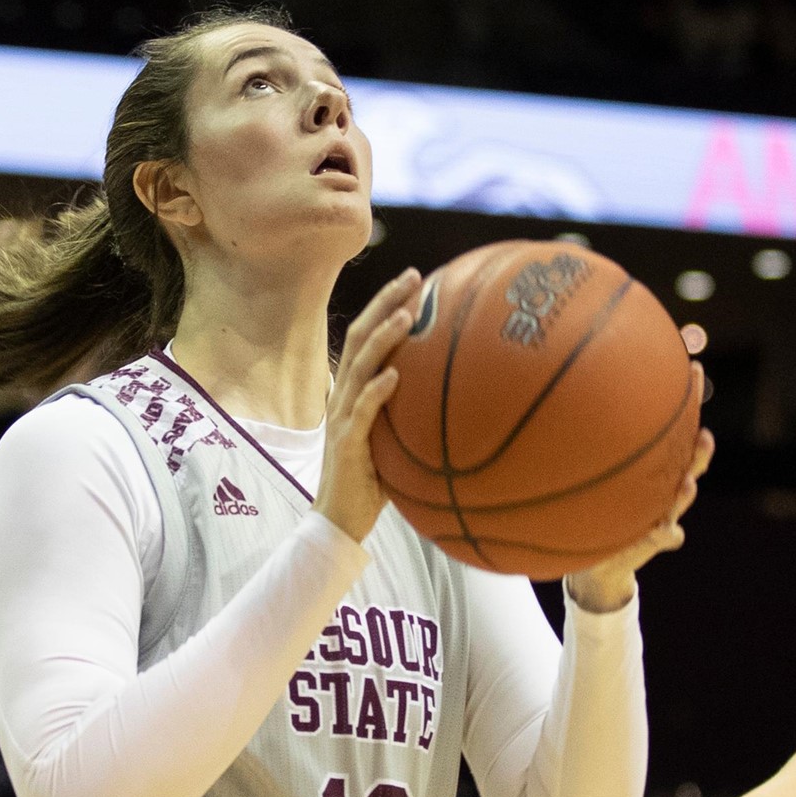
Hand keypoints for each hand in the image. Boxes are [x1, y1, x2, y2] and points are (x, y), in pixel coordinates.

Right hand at [313, 267, 422, 542]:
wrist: (340, 519)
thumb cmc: (371, 480)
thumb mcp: (394, 438)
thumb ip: (411, 413)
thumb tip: (455, 395)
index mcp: (353, 390)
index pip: (367, 337)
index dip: (386, 305)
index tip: (416, 281)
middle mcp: (343, 396)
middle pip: (360, 337)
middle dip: (385, 304)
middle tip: (413, 277)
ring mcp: (342, 417)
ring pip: (360, 366)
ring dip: (383, 338)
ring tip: (407, 314)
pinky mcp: (346, 442)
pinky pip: (362, 412)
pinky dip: (378, 391)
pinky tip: (397, 375)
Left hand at [562, 373, 713, 611]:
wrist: (594, 557)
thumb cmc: (587, 503)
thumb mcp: (580, 470)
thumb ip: (574, 436)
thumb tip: (545, 384)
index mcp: (649, 462)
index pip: (673, 425)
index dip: (687, 397)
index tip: (694, 367)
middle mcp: (661, 483)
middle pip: (690, 461)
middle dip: (698, 448)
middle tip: (703, 435)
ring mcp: (663, 512)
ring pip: (682, 498)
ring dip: (686, 491)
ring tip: (688, 483)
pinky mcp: (655, 541)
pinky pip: (668, 538)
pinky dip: (667, 534)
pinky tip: (665, 531)